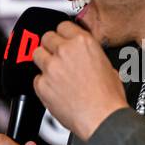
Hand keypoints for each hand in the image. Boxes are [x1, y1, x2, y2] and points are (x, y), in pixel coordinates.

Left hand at [31, 20, 127, 140]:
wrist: (101, 118)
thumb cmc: (108, 97)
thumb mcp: (108, 65)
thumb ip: (90, 54)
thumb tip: (85, 56)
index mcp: (83, 42)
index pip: (62, 26)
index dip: (63, 34)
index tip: (63, 40)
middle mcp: (64, 51)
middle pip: (46, 37)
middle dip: (51, 46)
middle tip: (57, 57)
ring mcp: (51, 68)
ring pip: (37, 54)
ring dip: (43, 61)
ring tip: (54, 73)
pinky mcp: (41, 85)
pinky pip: (36, 79)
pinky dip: (42, 84)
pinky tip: (55, 90)